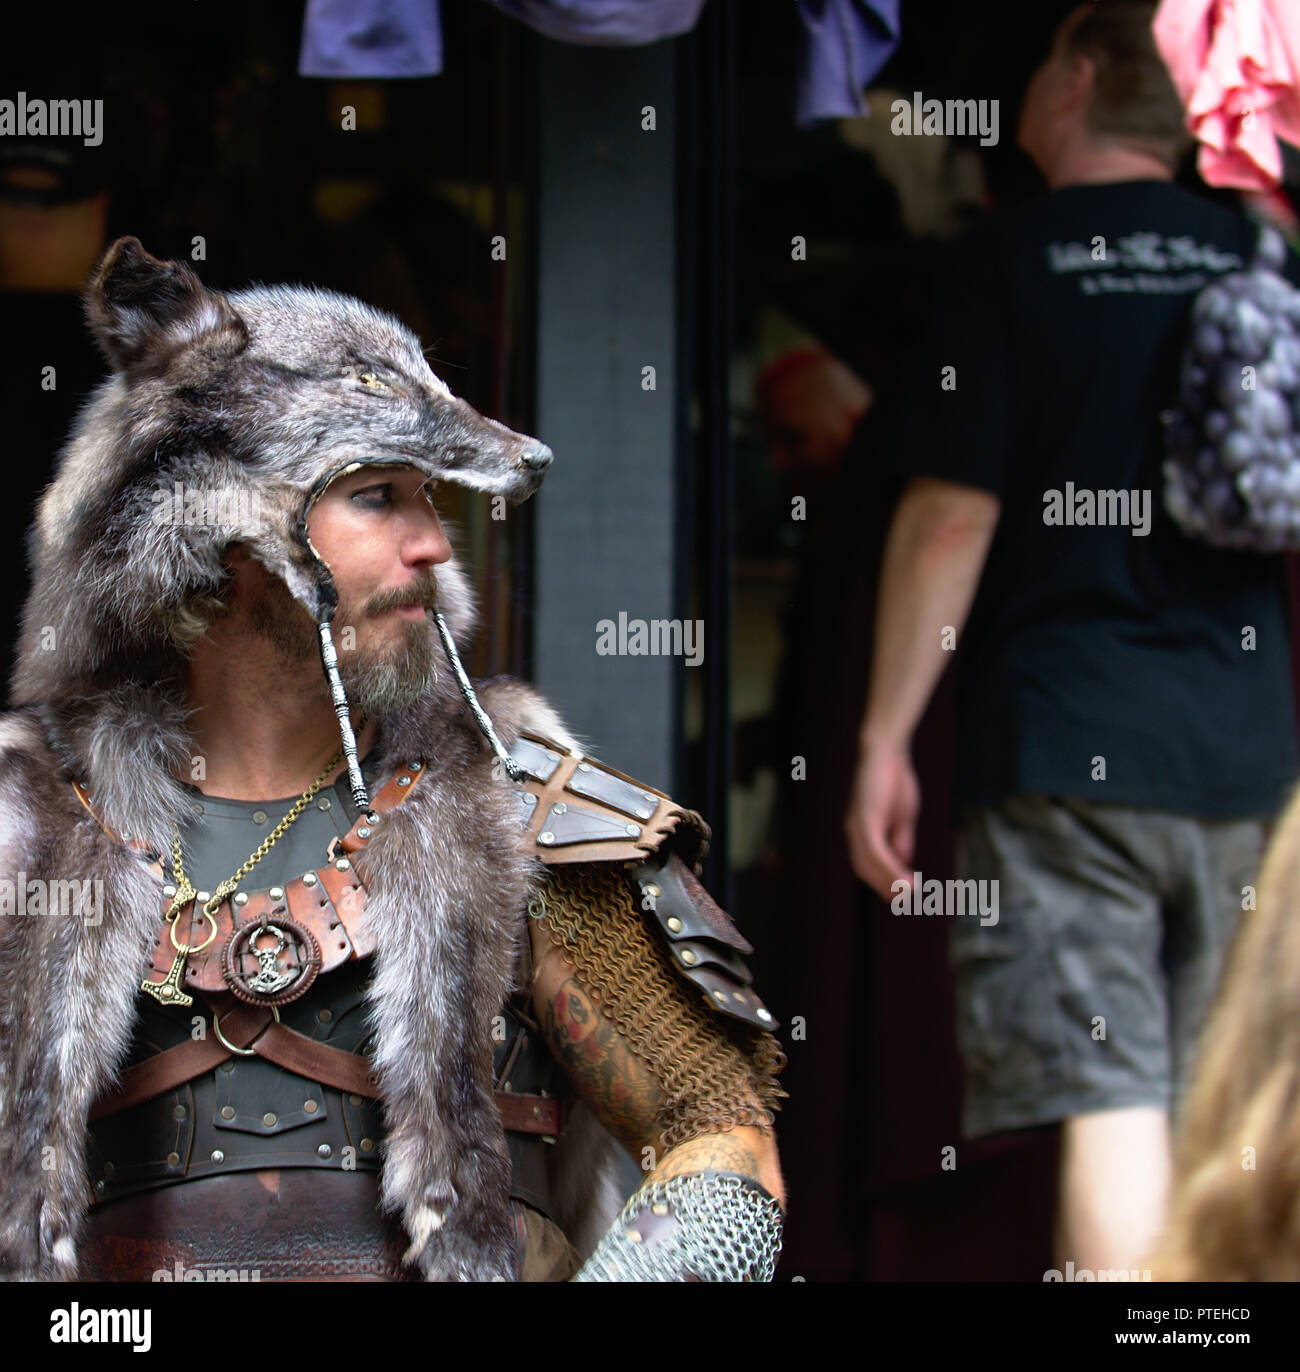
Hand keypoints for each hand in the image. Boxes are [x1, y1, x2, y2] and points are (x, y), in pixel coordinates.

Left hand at [844, 736, 919, 902]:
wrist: (888, 750)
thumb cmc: (894, 779)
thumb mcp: (902, 816)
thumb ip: (900, 839)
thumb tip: (903, 863)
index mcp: (861, 832)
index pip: (867, 866)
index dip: (883, 882)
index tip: (903, 894)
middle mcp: (853, 831)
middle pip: (865, 869)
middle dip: (886, 887)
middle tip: (908, 898)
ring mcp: (856, 824)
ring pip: (869, 864)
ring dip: (890, 881)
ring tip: (911, 892)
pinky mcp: (864, 817)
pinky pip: (874, 850)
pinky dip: (889, 867)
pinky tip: (904, 876)